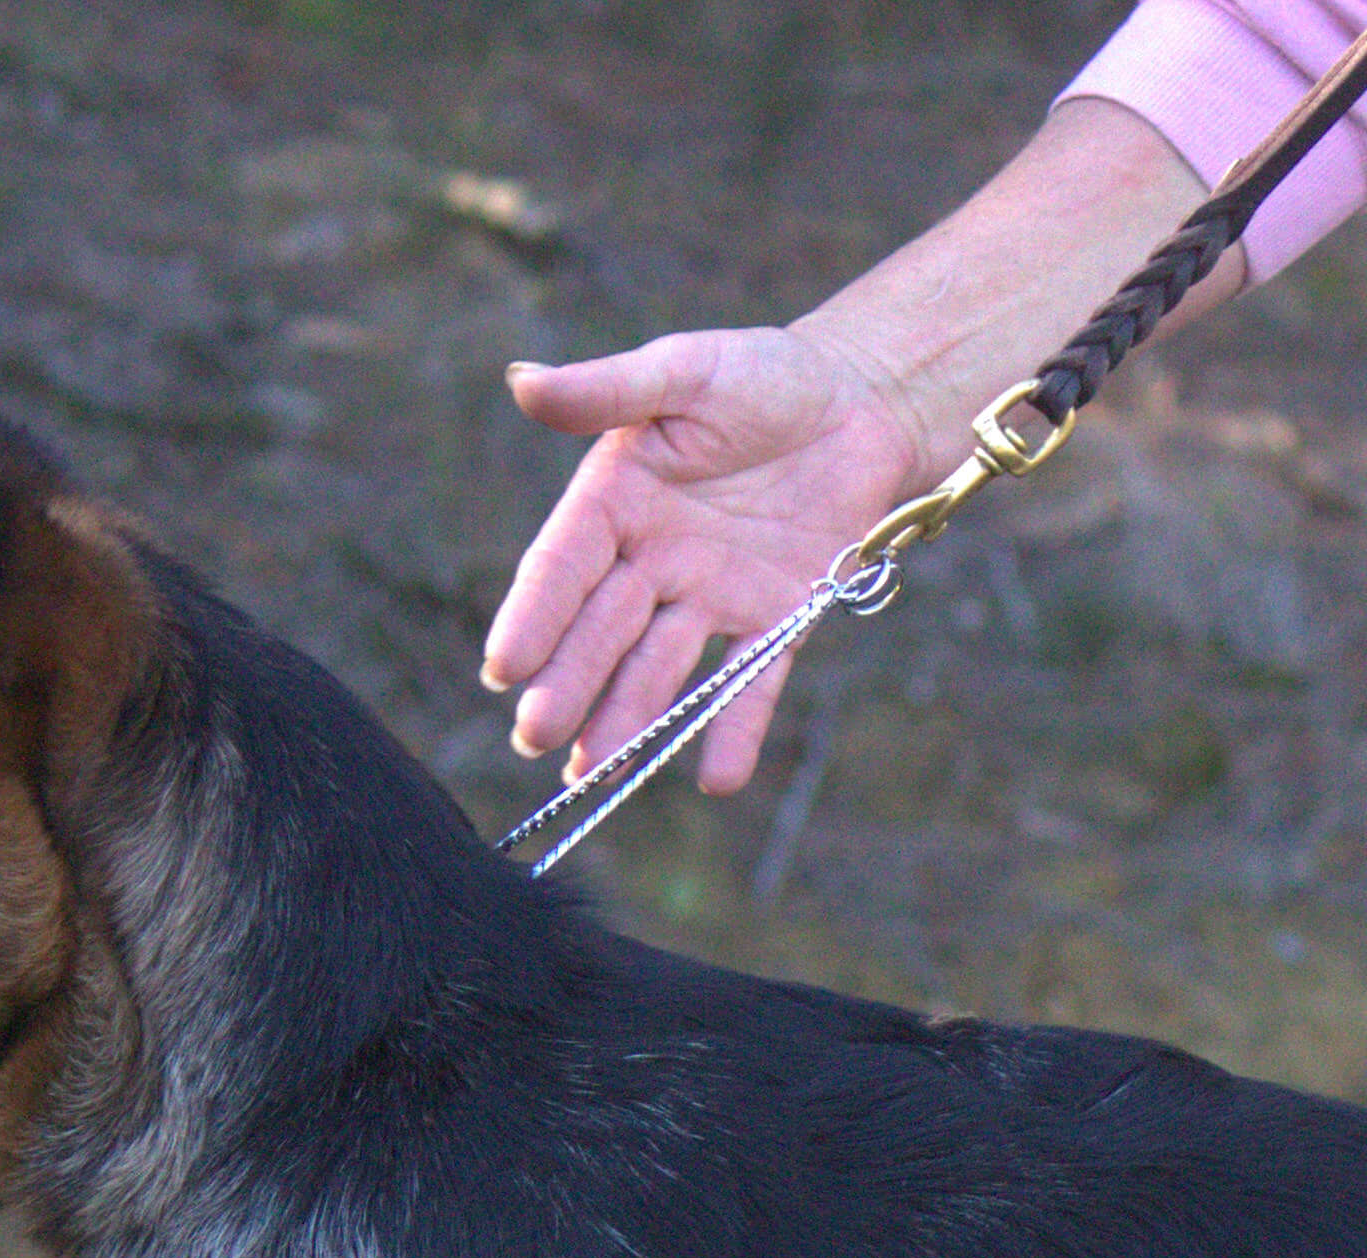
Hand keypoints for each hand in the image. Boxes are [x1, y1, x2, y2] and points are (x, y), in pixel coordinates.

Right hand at [481, 325, 934, 791]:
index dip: (533, 617)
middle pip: (601, 632)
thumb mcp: (685, 371)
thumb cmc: (765, 375)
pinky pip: (752, 681)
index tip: (503, 668)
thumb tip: (522, 383)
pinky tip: (719, 778)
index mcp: (616, 501)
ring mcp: (712, 596)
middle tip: (537, 738)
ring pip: (660, 668)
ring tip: (596, 774)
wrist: (863, 401)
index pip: (563, 568)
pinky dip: (736, 729)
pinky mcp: (777, 619)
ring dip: (629, 720)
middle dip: (570, 687)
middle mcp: (653, 559)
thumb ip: (609, 390)